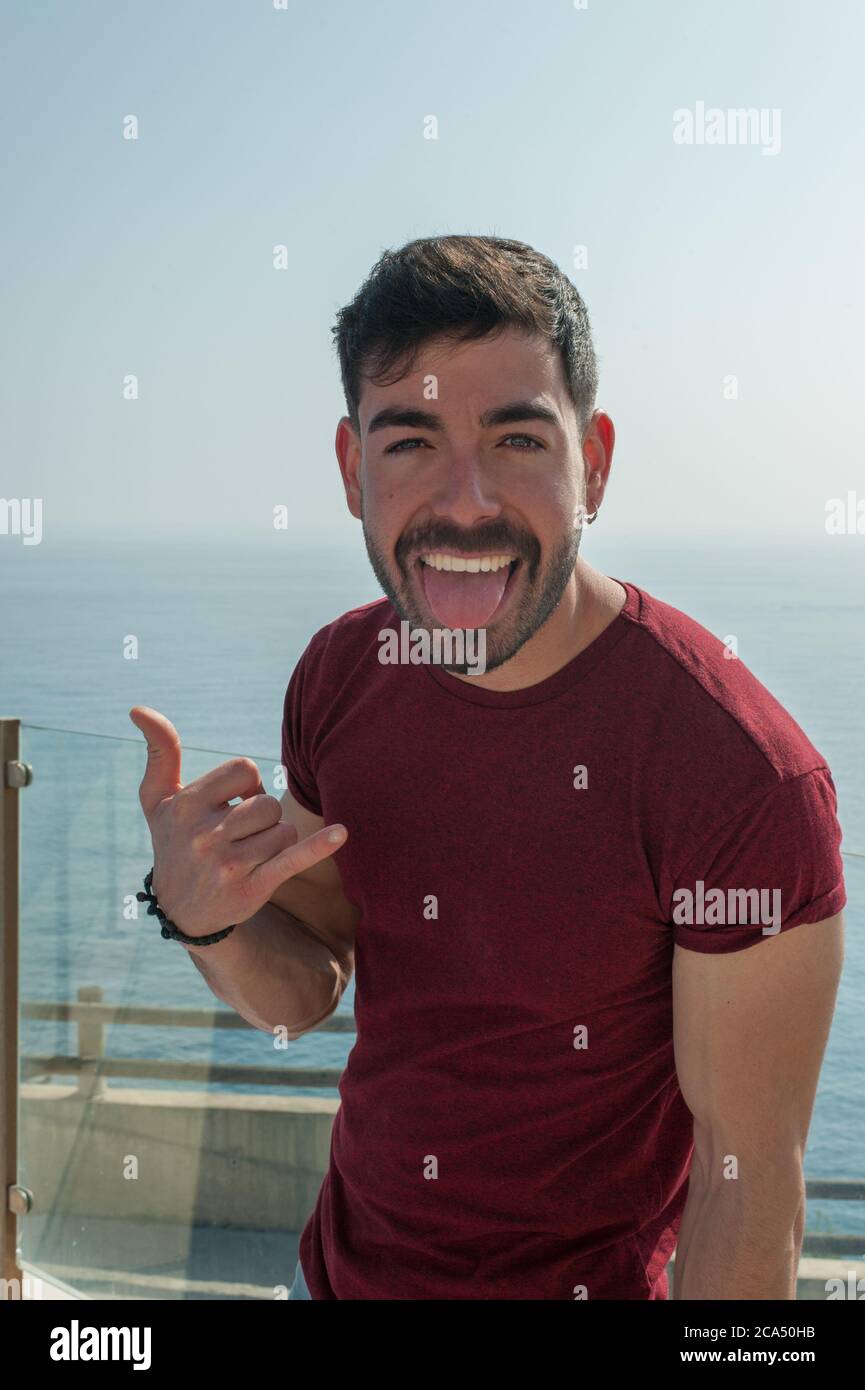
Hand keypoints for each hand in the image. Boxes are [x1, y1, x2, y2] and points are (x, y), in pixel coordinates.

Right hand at [128, 705, 346, 937]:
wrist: (182, 911)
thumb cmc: (174, 842)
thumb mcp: (158, 800)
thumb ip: (160, 752)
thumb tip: (139, 708)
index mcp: (186, 807)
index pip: (245, 770)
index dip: (245, 785)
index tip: (230, 804)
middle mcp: (204, 836)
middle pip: (267, 802)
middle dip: (262, 816)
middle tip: (240, 836)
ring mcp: (229, 864)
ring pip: (283, 829)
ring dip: (275, 840)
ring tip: (250, 854)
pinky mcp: (253, 888)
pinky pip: (293, 860)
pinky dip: (318, 847)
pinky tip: (341, 833)